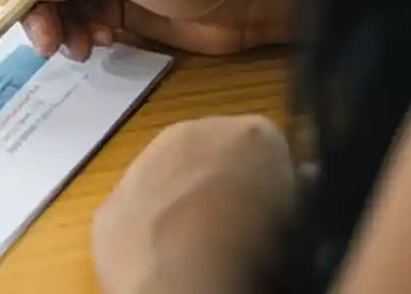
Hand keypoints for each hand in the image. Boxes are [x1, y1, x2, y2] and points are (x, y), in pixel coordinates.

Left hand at [92, 115, 295, 293]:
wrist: (185, 278)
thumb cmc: (259, 248)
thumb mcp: (301, 219)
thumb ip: (290, 193)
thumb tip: (291, 193)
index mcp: (251, 133)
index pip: (266, 146)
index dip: (269, 180)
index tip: (272, 209)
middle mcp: (191, 134)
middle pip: (210, 152)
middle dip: (218, 181)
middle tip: (234, 225)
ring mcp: (141, 165)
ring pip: (164, 178)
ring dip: (178, 202)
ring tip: (196, 247)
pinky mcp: (109, 203)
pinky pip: (134, 211)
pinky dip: (144, 230)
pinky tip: (160, 260)